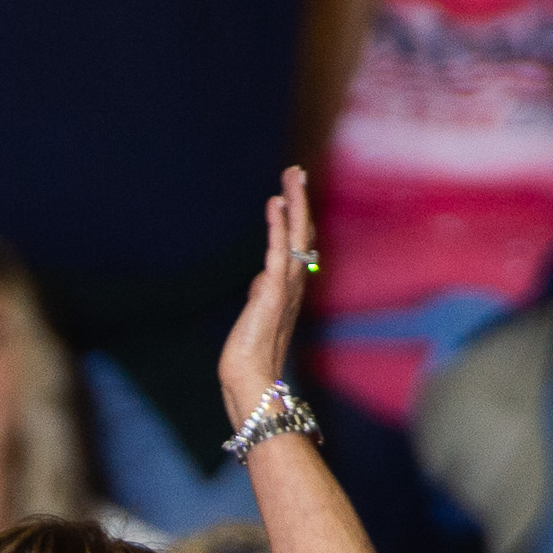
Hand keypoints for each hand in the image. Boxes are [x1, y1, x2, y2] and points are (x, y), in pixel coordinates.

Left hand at [219, 168, 317, 428]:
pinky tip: (274, 203)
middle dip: (300, 201)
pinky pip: (277, 251)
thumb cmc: (251, 356)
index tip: (290, 194)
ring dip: (294, 203)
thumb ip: (261, 295)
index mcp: (291, 290)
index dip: (296, 218)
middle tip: (296, 172)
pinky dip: (277, 225)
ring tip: (291, 176)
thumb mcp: (256, 317)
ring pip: (295, 236)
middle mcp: (294, 285)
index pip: (297, 246)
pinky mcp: (272, 292)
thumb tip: (260, 280)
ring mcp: (286, 288)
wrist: (250, 380)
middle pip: (302, 233)